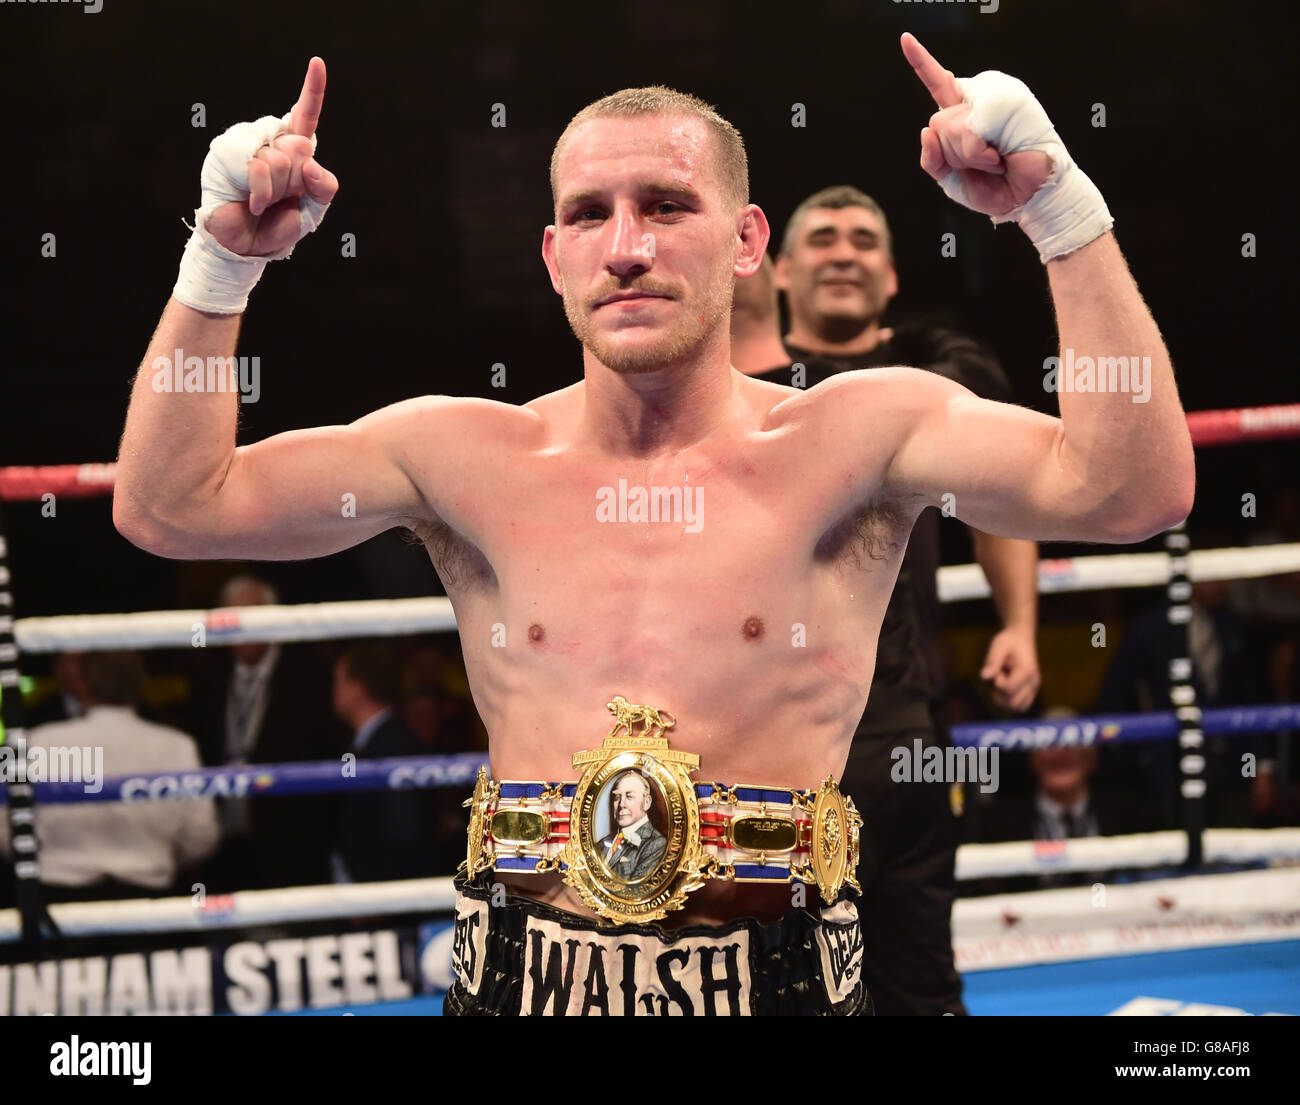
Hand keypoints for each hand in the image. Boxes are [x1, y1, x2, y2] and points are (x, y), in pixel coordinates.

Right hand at [206, 57, 339, 256]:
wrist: (249, 246)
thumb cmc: (278, 224)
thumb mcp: (313, 210)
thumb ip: (324, 187)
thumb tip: (313, 165)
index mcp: (293, 149)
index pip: (305, 116)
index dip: (312, 90)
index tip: (317, 62)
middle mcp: (269, 141)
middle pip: (299, 145)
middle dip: (296, 180)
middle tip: (280, 197)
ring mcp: (246, 145)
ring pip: (279, 157)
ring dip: (277, 189)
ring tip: (263, 201)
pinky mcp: (226, 155)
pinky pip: (258, 166)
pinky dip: (261, 192)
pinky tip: (252, 203)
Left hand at [900, 33, 1050, 217]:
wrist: (1027, 198)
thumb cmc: (995, 185)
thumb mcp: (951, 178)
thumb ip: (932, 158)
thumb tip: (926, 130)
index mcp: (965, 111)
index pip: (939, 85)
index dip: (922, 63)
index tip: (905, 39)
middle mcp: (980, 99)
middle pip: (938, 122)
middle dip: (954, 154)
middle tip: (986, 161)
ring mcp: (995, 97)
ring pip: (950, 126)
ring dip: (969, 155)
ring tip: (997, 159)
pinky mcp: (1008, 103)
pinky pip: (969, 129)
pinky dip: (979, 154)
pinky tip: (1001, 156)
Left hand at [979, 627, 1040, 711]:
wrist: (1021, 638)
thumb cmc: (1008, 641)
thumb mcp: (998, 645)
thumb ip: (992, 661)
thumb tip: (983, 677)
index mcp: (1026, 671)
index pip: (1008, 689)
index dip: (997, 682)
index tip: (997, 670)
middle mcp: (1033, 682)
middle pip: (1013, 703)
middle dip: (1000, 693)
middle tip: (999, 677)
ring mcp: (1034, 688)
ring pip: (1017, 708)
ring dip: (1004, 699)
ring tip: (1002, 682)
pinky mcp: (1031, 692)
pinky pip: (1020, 706)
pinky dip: (1009, 702)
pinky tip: (1005, 688)